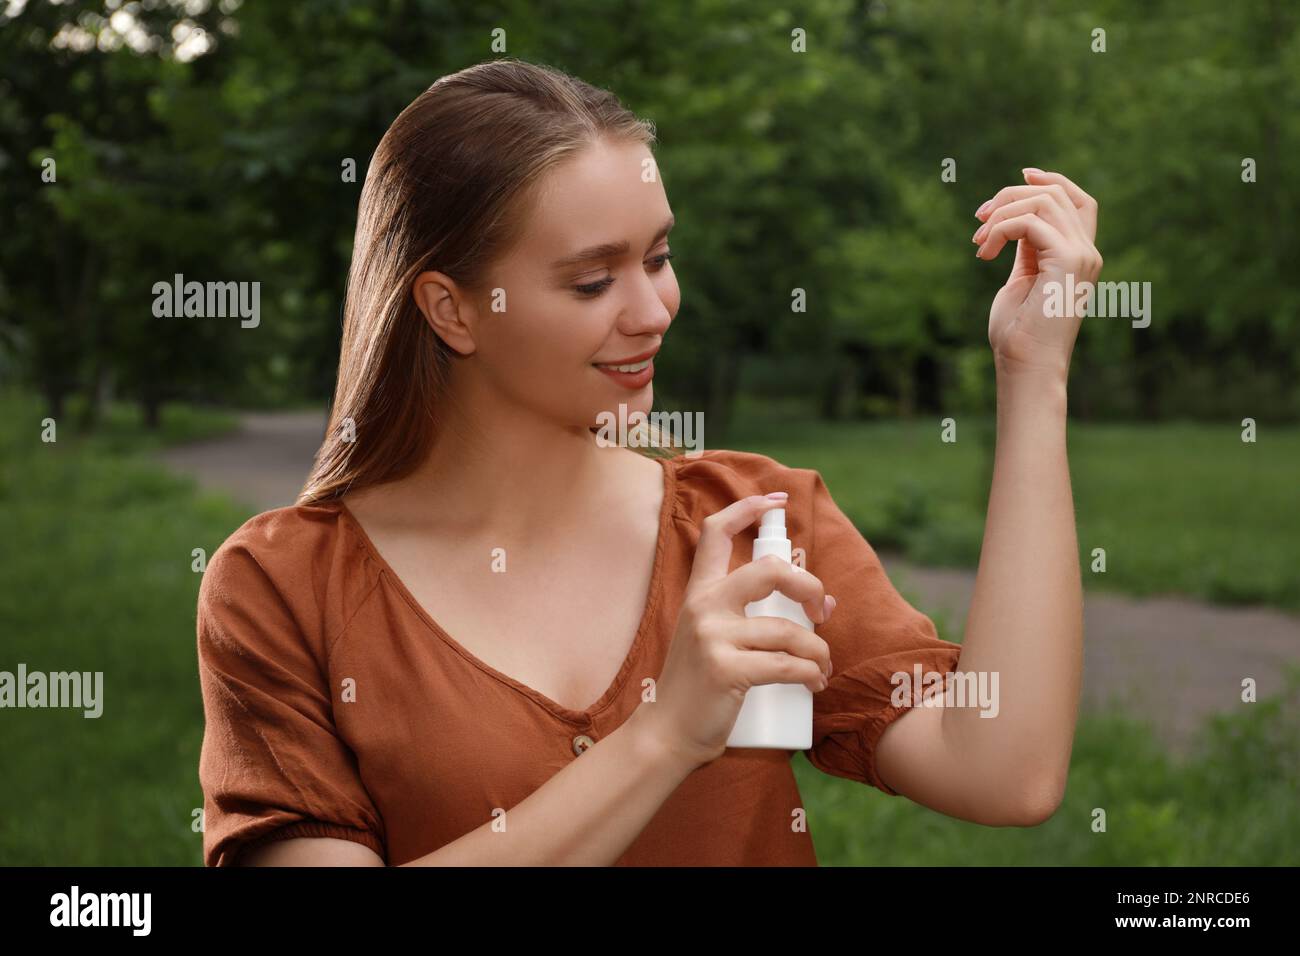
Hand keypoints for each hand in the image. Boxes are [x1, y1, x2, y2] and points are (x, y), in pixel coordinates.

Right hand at [634, 493, 835, 770]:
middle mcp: (703, 606)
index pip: (716, 533)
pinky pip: (787, 666)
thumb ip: (750, 615)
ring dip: (818, 651)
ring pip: (788, 631)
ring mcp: (713, 637)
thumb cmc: (697, 686)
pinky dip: (810, 674)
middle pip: (769, 571)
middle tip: (821, 610)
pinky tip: (814, 684)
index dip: (747, 508)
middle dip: (809, 585)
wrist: (667, 733)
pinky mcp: (725, 670)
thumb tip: (821, 601)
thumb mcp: (713, 638)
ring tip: (822, 667)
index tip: (775, 501)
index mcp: (699, 593)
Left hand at [973, 168, 1102, 379]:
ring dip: (1002, 212)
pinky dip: (1001, 229)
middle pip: (1054, 194)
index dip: (1052, 180)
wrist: (1025, 365)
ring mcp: (1082, 255)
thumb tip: (1013, 221)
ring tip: (980, 242)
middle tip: (979, 220)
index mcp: (1078, 255)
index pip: (1078, 200)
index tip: (1022, 174)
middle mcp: (1087, 251)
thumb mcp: (1021, 279)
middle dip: (1011, 196)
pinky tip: (984, 252)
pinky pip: (1029, 222)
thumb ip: (1024, 248)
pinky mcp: (1068, 260)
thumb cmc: (1018, 333)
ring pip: (1043, 201)